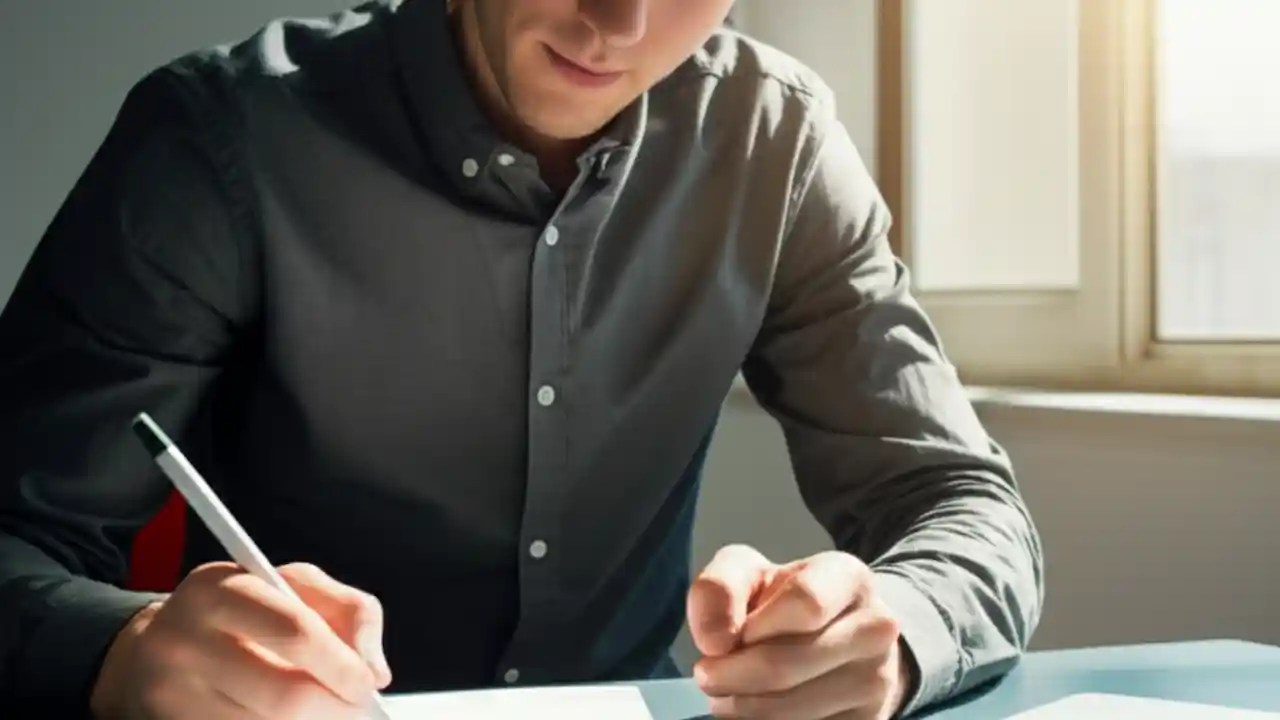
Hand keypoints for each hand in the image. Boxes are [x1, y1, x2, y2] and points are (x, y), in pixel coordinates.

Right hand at [91, 562, 391, 719]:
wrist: (155, 647)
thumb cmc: (243, 610)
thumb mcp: (292, 585)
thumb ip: (347, 610)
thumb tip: (375, 670)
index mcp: (218, 590)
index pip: (295, 631)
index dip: (342, 664)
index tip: (370, 682)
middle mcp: (186, 643)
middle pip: (285, 696)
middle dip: (337, 707)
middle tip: (360, 707)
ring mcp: (173, 696)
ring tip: (327, 710)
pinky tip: (292, 719)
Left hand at [688, 545, 911, 719]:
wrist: (834, 636)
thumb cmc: (781, 600)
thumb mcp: (747, 574)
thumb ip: (718, 589)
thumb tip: (715, 642)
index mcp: (849, 578)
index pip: (805, 603)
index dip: (752, 627)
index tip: (724, 638)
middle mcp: (876, 627)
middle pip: (786, 665)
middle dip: (730, 675)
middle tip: (707, 675)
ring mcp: (878, 679)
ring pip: (792, 710)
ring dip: (742, 708)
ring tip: (729, 694)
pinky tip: (757, 708)